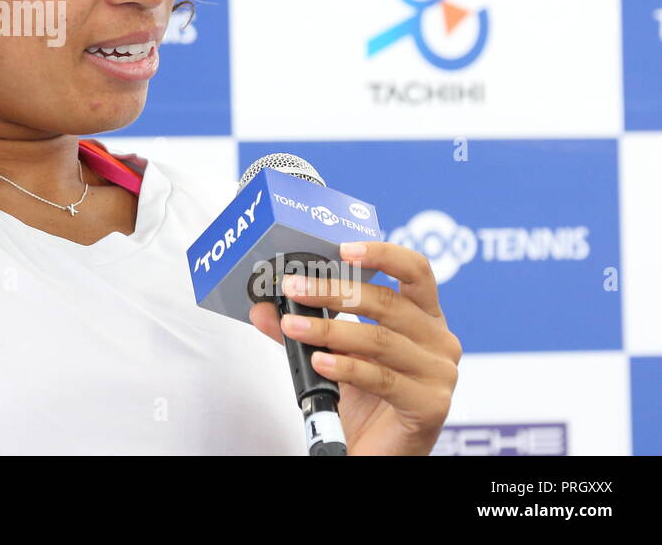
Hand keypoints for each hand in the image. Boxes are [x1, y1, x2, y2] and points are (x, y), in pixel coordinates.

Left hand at [248, 241, 461, 455]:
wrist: (377, 453)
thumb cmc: (365, 399)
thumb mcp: (334, 352)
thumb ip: (304, 327)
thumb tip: (263, 308)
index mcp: (424, 317)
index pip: (415, 270)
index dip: (382, 253)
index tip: (343, 249)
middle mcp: (439, 340)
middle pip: (386, 303)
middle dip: (332, 292)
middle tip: (293, 288)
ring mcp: (439, 373)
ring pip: (378, 340)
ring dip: (328, 330)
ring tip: (292, 327)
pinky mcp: (430, 405)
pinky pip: (381, 378)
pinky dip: (346, 367)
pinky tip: (319, 361)